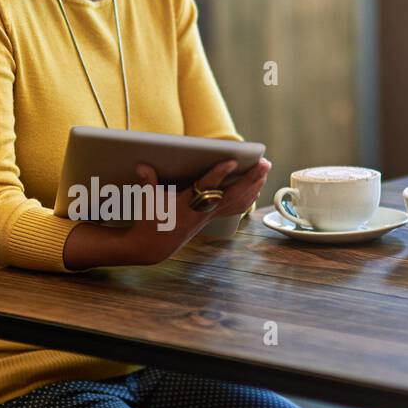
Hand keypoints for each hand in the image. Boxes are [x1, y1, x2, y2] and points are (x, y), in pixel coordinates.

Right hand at [124, 156, 271, 264]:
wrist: (154, 246)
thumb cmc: (150, 221)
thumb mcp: (146, 201)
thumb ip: (148, 180)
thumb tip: (142, 164)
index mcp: (186, 206)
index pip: (205, 188)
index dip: (218, 175)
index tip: (231, 161)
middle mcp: (202, 212)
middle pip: (232, 195)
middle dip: (250, 179)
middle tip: (264, 163)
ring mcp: (208, 217)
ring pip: (238, 201)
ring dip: (254, 185)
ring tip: (265, 169)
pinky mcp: (210, 219)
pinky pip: (235, 208)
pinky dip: (248, 196)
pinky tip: (256, 187)